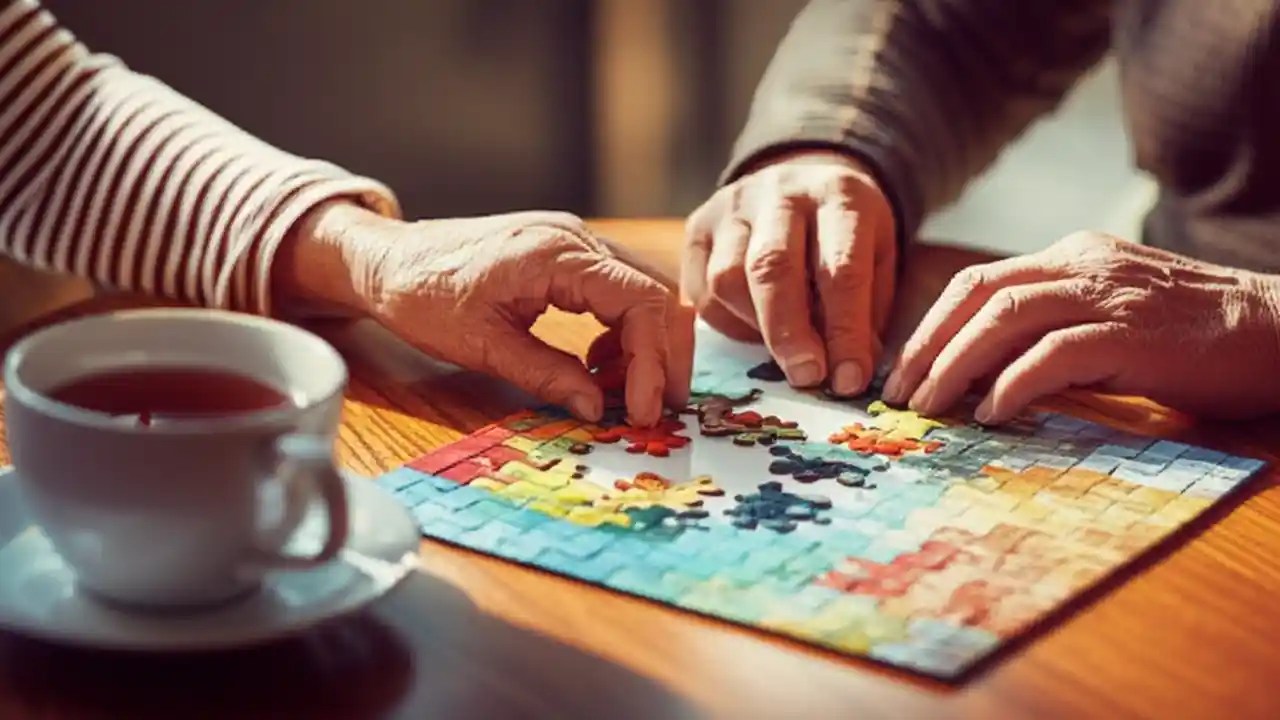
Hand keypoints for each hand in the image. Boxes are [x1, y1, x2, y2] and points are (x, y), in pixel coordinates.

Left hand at [275, 204, 690, 426]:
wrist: (388, 259)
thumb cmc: (422, 295)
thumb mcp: (481, 346)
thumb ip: (544, 375)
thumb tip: (596, 409)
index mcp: (555, 255)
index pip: (640, 301)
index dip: (653, 360)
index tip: (642, 410)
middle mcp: (576, 238)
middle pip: (656, 293)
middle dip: (664, 356)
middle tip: (654, 409)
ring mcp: (575, 241)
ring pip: (643, 291)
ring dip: (646, 345)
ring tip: (624, 393)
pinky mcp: (568, 254)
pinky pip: (618, 289)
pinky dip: (622, 331)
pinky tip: (597, 364)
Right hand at [681, 149, 895, 395]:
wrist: (801, 178)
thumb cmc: (846, 232)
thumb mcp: (878, 258)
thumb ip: (866, 311)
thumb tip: (846, 374)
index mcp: (839, 196)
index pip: (840, 269)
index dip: (845, 331)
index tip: (849, 380)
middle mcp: (781, 193)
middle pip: (772, 268)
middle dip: (789, 334)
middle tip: (806, 377)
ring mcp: (732, 207)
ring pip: (727, 279)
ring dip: (755, 328)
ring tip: (782, 350)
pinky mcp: (697, 226)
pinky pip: (701, 289)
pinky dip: (728, 322)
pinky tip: (754, 326)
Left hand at [883, 232, 1279, 422]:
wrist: (1279, 331)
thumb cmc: (1190, 335)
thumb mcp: (1109, 316)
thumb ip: (1051, 328)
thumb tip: (983, 373)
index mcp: (1072, 255)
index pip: (979, 282)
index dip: (932, 325)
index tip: (905, 368)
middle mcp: (1083, 265)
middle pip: (979, 294)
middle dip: (929, 345)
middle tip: (900, 393)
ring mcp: (1109, 295)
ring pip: (1006, 318)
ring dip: (956, 365)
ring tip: (931, 407)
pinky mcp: (1134, 334)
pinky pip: (1055, 354)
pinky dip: (1013, 383)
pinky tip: (991, 413)